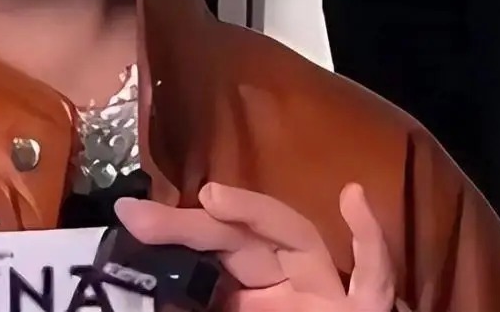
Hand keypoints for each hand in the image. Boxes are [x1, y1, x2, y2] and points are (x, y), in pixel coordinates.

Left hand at [115, 182, 396, 310]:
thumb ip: (189, 304)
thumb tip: (148, 292)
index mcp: (248, 298)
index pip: (207, 256)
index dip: (168, 236)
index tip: (126, 218)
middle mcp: (287, 288)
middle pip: (240, 242)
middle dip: (194, 224)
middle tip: (140, 217)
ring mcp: (329, 294)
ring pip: (297, 239)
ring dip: (258, 214)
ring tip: (215, 198)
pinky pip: (374, 276)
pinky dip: (369, 239)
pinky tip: (353, 198)